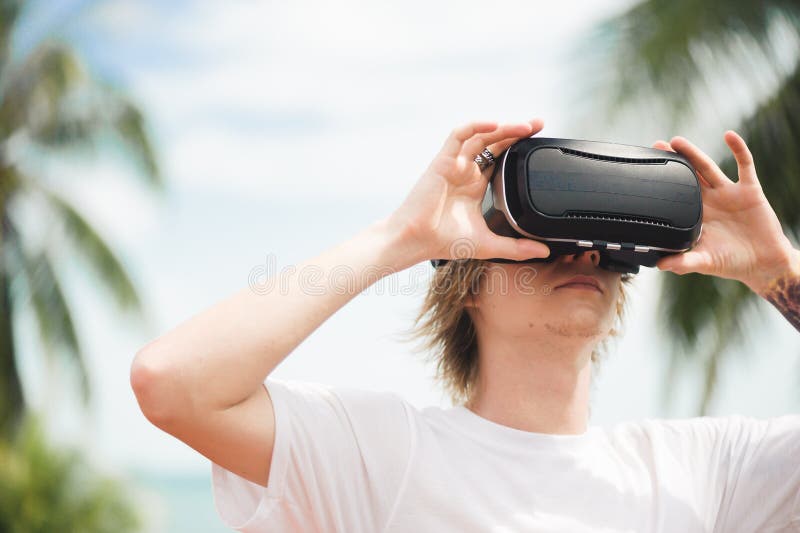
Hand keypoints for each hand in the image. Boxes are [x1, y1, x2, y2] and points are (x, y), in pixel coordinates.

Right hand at [388, 119, 550, 261]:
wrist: (415, 241)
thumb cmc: (442, 241)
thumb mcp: (488, 244)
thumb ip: (516, 247)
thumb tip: (544, 250)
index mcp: (476, 185)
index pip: (501, 158)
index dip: (519, 147)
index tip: (539, 141)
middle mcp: (466, 171)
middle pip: (495, 142)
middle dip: (517, 131)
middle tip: (539, 124)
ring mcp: (455, 164)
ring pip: (481, 135)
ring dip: (503, 127)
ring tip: (525, 126)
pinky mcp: (443, 160)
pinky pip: (459, 135)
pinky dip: (476, 126)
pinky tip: (494, 125)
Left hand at [652, 131, 799, 294]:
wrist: (764, 263)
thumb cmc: (732, 263)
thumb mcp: (704, 262)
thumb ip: (683, 262)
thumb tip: (660, 266)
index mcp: (696, 215)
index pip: (676, 193)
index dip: (663, 181)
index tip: (646, 170)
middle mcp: (709, 201)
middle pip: (687, 175)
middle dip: (673, 161)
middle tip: (656, 145)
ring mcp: (728, 193)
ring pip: (707, 167)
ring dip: (693, 153)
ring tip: (676, 140)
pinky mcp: (749, 190)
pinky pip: (745, 165)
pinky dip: (738, 149)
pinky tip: (729, 135)